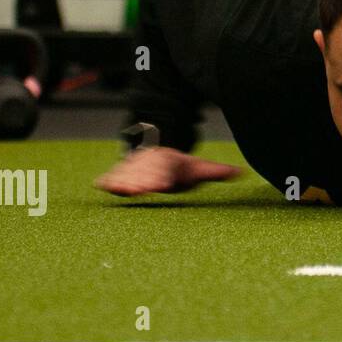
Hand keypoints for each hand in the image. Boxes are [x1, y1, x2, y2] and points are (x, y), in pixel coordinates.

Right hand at [95, 146, 240, 196]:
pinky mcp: (122, 174)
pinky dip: (108, 180)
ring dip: (122, 182)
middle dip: (140, 182)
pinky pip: (114, 176)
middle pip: (144, 175)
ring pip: (127, 175)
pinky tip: (100, 184)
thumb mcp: (198, 168)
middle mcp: (150, 167)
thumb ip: (216, 172)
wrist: (157, 151)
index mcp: (169, 166)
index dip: (163, 179)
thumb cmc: (178, 168)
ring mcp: (135, 169)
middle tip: (138, 190)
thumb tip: (242, 172)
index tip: (161, 185)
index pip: (165, 173)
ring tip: (118, 189)